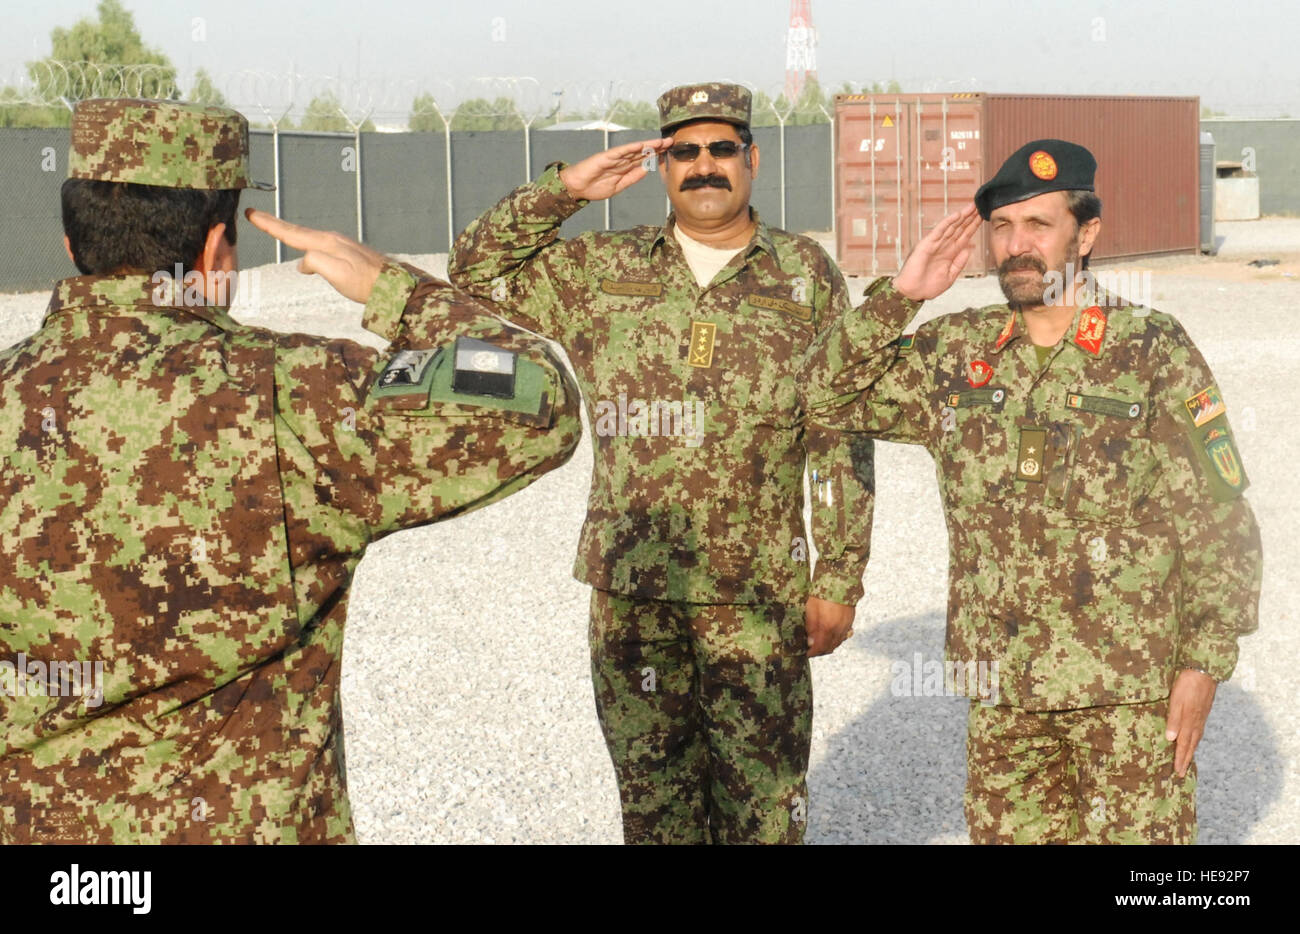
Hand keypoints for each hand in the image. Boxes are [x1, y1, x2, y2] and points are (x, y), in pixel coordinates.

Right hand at [245, 208, 387, 303]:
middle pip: (297, 231)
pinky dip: (305, 243)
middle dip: (275, 224)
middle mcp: (332, 239)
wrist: (393, 286)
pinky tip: (306, 250)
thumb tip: (302, 263)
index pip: (291, 233)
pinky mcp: (347, 253)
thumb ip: (315, 261)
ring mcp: (340, 245)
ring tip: (275, 229)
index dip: (269, 225)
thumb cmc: (365, 283)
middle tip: (255, 215)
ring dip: (289, 233)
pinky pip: (318, 245)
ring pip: (308, 237)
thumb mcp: (336, 273)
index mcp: (325, 243)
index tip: (251, 214)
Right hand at [558, 138, 674, 201]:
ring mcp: (614, 158)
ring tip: (661, 141)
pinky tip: (641, 145)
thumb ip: (632, 178)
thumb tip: (646, 170)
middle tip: (671, 141)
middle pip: (642, 151)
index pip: (643, 159)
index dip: (656, 154)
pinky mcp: (605, 157)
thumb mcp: (618, 186)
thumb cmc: (594, 187)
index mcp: (624, 168)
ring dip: (647, 145)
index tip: (669, 151)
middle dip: (656, 147)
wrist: (576, 188)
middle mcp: (621, 160)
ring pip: (634, 150)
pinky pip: (620, 152)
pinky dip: (631, 148)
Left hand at [805, 596, 854, 656]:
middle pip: (829, 647)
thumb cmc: (822, 594)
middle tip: (812, 650)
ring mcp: (846, 626)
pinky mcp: (850, 621)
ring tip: (820, 644)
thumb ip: (810, 627)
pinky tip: (831, 636)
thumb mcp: (810, 610)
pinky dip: (837, 639)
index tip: (807, 653)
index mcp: (827, 628)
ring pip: (837, 642)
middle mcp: (838, 630)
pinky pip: (844, 635)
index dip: (812, 653)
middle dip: (820, 651)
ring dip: (829, 646)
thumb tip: (810, 642)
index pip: (820, 648)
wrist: (839, 582)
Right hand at [892, 202, 981, 300]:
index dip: (973, 226)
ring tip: (972, 207)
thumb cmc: (928, 287)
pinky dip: (947, 222)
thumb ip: (959, 263)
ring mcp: (935, 244)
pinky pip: (938, 231)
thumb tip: (969, 248)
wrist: (912, 293)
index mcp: (950, 253)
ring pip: (951, 227)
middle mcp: (943, 246)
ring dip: (961, 217)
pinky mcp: (926, 244)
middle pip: (959, 229)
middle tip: (980, 205)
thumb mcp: (950, 276)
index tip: (983, 216)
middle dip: (970, 218)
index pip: (964, 236)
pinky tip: (956, 215)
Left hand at [1165, 668, 1216, 777]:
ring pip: (1196, 738)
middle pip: (1191, 745)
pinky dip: (1195, 739)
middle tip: (1182, 772)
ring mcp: (1201, 717)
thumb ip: (1174, 719)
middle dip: (1186, 759)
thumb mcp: (1176, 701)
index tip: (1178, 772)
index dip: (1180, 759)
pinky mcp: (1203, 711)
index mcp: (1189, 722)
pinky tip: (1193, 739)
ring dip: (1191, 750)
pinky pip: (1199, 731)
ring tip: (1187, 760)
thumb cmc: (1187, 684)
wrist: (1204, 671)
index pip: (1183, 745)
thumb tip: (1171, 739)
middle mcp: (1197, 723)